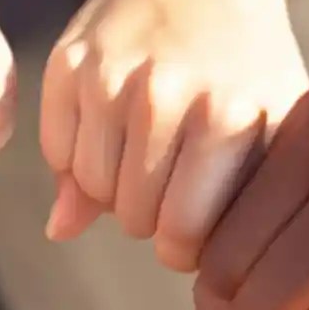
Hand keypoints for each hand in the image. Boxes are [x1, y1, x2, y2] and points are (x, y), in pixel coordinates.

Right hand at [41, 0, 308, 271]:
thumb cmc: (245, 67)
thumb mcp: (252, 137)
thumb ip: (202, 212)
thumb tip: (72, 237)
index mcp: (227, 120)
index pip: (181, 234)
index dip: (184, 246)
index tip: (193, 228)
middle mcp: (163, 97)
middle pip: (132, 217)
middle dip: (150, 216)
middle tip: (171, 184)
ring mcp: (110, 78)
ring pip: (90, 187)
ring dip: (114, 187)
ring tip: (145, 155)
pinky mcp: (68, 62)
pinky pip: (56, 151)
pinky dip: (77, 156)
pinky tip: (113, 132)